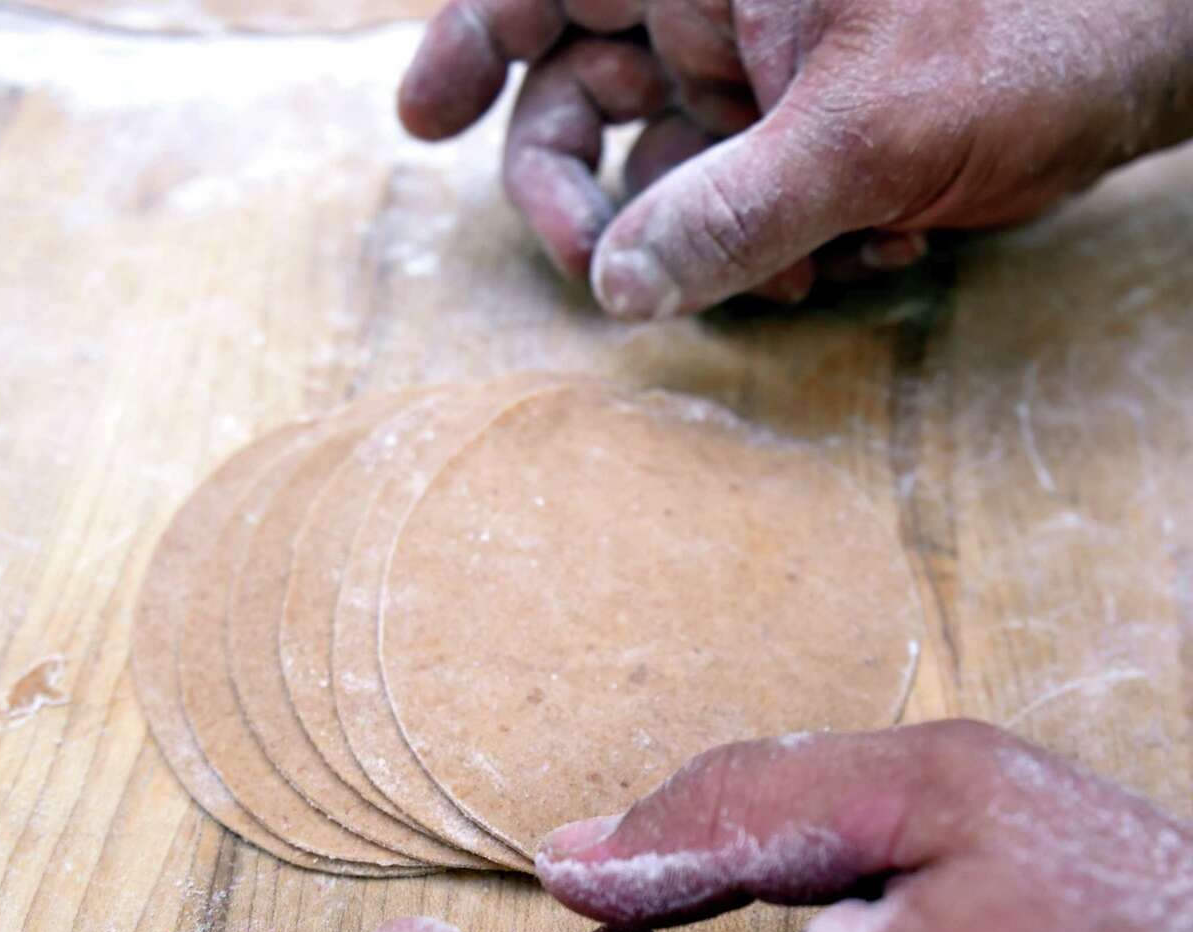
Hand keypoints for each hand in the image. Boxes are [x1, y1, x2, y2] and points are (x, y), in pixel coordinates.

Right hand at [398, 0, 1192, 317]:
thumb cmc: (1022, 39)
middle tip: (595, 271)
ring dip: (706, 249)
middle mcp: (716, 11)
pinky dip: (773, 259)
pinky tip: (862, 255)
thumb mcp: (864, 134)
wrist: (1128, 70)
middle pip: (579, 95)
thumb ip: (729, 214)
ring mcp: (751, 83)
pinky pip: (729, 220)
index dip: (473, 38)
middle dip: (578, 194)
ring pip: (656, 181)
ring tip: (808, 268)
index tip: (423, 115)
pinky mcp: (791, 147)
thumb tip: (615, 289)